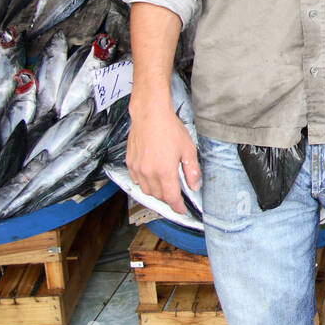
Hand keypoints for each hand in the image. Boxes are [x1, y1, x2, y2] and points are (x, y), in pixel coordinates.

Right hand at [128, 99, 198, 214]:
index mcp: (165, 172)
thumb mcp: (188, 150)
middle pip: (158, 196)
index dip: (177, 207)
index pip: (171, 198)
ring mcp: (137, 169)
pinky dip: (144, 183)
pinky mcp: (130, 163)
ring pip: (146, 190)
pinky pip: (136, 180)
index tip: (181, 210)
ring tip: (164, 186)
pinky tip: (151, 177)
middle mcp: (149, 173)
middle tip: (175, 194)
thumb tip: (194, 185)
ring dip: (156, 192)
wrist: (150, 115)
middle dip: (168, 198)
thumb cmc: (169, 129)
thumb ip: (191, 171)